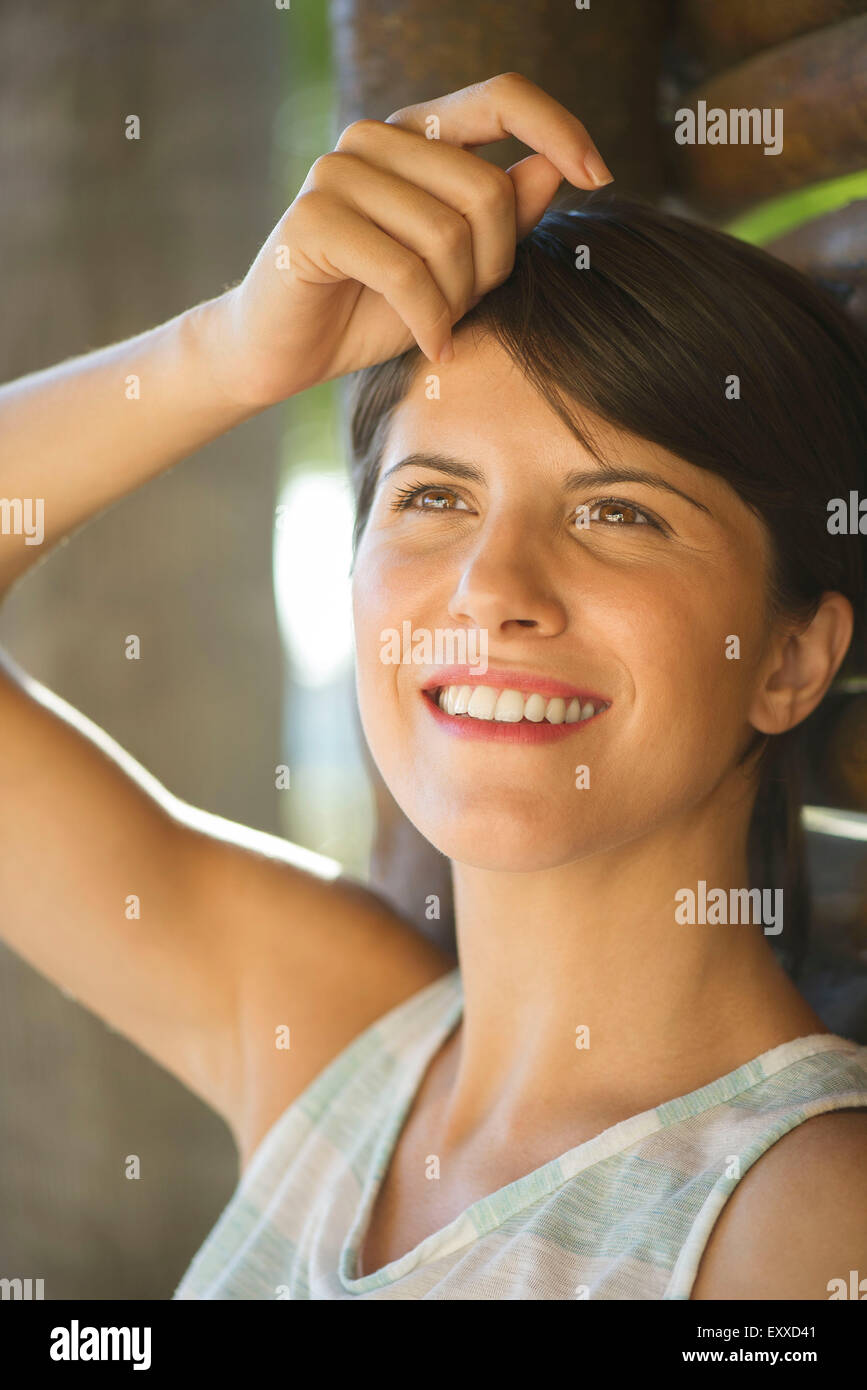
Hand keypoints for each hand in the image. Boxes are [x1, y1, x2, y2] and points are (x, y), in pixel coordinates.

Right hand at [211, 72, 611, 405]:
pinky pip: (405, 272)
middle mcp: (375, 138)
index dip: (560, 127)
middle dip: (494, 265)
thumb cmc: (373, 309)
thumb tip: (563, 167)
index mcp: (415, 135)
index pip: (502, 95)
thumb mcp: (458, 268)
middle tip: (469, 308)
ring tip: (441, 327)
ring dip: (458, 300)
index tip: (601, 176)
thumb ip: (505, 216)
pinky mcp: (313, 219)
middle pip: (485, 190)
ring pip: (448, 234)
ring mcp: (338, 171)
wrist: (287, 354)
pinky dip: (430, 321)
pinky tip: (433, 347)